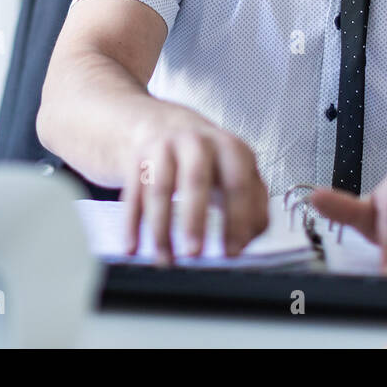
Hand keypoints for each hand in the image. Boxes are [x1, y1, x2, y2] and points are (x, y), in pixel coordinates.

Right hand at [120, 106, 268, 263]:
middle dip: (194, 219)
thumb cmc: (208, 159)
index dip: (236, 219)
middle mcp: (196, 142)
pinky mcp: (137, 159)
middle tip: (194, 253)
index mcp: (229, 147)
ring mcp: (163, 147)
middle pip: (195, 179)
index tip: (232, 251)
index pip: (238, 184)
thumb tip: (248, 237)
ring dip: (161, 229)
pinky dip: (132, 224)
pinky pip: (133, 195)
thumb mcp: (238, 172)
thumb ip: (254, 204)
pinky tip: (133, 247)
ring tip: (166, 259)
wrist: (164, 126)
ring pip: (159, 189)